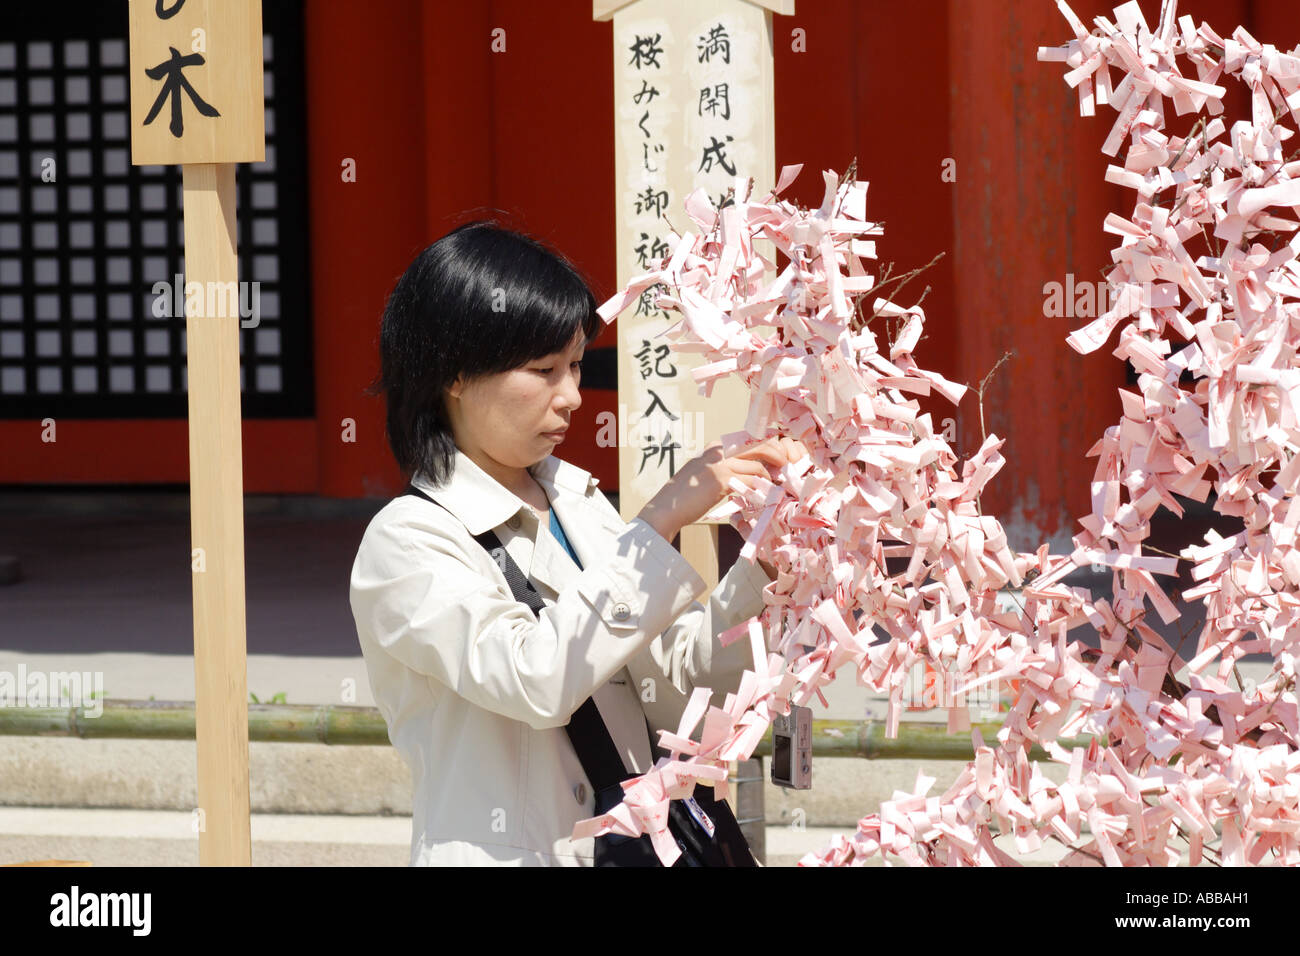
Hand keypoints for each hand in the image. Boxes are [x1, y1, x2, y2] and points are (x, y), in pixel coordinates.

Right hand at [635, 436, 809, 543]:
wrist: (666, 508)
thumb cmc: (687, 496)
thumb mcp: (708, 475)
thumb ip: (730, 470)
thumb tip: (759, 473)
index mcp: (717, 446)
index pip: (753, 438)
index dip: (772, 447)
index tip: (783, 461)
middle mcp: (720, 449)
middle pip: (762, 444)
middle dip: (781, 456)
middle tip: (790, 471)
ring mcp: (720, 463)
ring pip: (760, 464)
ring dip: (774, 478)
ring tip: (780, 488)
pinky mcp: (721, 479)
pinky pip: (752, 481)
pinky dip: (763, 489)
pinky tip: (767, 497)